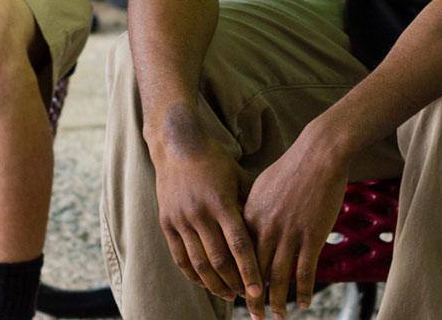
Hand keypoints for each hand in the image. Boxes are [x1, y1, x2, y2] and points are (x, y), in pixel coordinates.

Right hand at [151, 107, 260, 303]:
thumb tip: (274, 230)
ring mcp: (181, 218)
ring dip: (215, 284)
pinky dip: (192, 275)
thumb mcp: (238, 177)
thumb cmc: (214, 160)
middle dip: (235, 283)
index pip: (238, 244)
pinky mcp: (167, 222)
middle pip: (219, 259)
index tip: (259, 291)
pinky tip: (205, 283)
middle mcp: (199, 213)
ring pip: (199, 262)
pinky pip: (179, 256)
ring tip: (229, 295)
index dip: (249, 270)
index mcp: (221, 202)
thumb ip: (251, 204)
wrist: (176, 144)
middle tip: (248, 298)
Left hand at [240, 134, 347, 319]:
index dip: (237, 276)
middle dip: (252, 296)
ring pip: (278, 276)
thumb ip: (254, 210)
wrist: (318, 153)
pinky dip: (303, 291)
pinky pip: (304, 271)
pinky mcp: (311, 236)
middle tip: (253, 314)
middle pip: (254, 270)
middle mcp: (264, 227)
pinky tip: (303, 304)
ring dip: (277, 301)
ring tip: (277, 316)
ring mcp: (288, 233)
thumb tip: (249, 227)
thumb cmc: (292, 167)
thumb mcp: (262, 186)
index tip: (235, 292)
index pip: (238, 254)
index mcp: (249, 215)